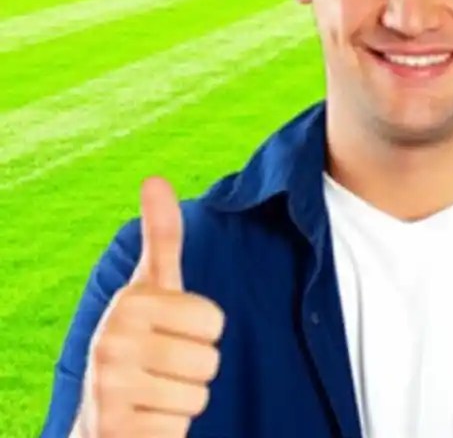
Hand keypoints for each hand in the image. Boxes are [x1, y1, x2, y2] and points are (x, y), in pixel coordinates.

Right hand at [75, 177, 224, 436]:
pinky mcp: (114, 431)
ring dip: (184, 399)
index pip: (213, 319)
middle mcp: (111, 342)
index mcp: (130, 303)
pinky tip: (145, 419)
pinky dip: (169, 429)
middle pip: (210, 359)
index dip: (203, 331)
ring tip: (155, 391)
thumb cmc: (139, 340)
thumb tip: (155, 179)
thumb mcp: (151, 288)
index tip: (173, 332)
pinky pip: (180, 429)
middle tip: (164, 367)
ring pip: (199, 395)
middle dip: (196, 369)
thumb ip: (161, 237)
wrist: (99, 413)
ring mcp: (108, 389)